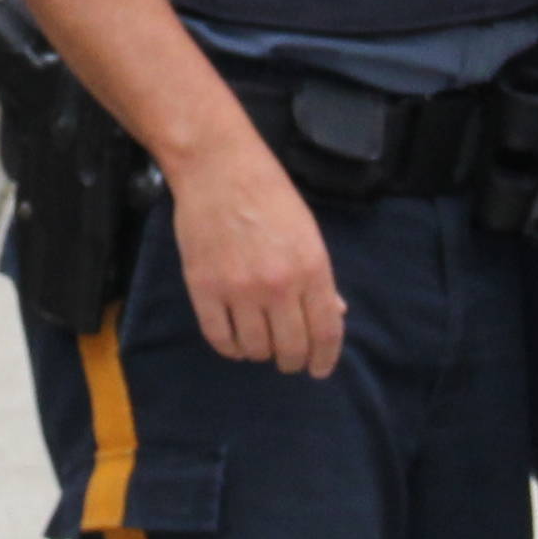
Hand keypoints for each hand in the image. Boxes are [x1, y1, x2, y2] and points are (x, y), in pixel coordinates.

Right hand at [165, 127, 345, 376]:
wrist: (218, 168)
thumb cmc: (270, 195)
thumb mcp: (307, 233)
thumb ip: (320, 279)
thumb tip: (334, 315)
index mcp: (311, 268)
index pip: (325, 332)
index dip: (324, 358)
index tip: (318, 370)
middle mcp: (278, 284)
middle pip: (291, 347)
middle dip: (292, 361)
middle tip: (287, 359)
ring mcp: (238, 289)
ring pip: (255, 348)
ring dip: (260, 353)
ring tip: (259, 344)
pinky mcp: (203, 288)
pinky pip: (219, 338)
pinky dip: (230, 348)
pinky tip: (235, 341)